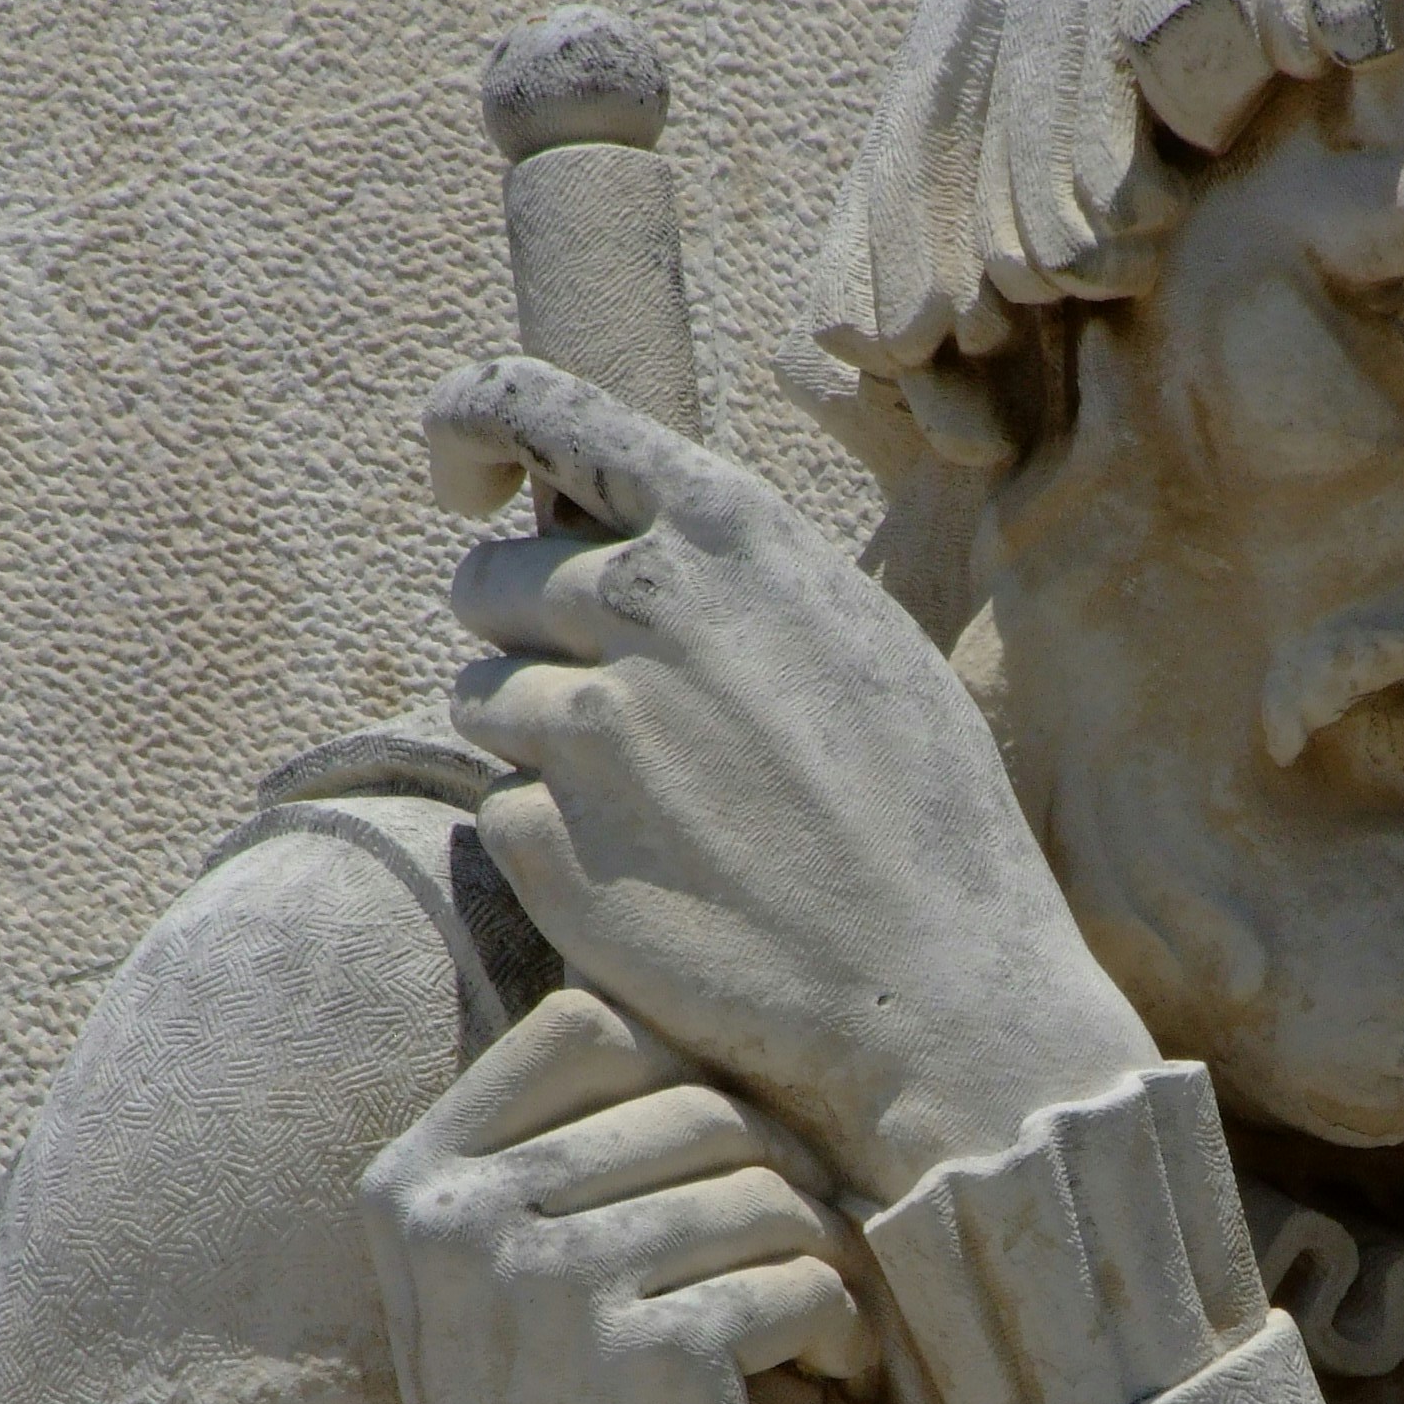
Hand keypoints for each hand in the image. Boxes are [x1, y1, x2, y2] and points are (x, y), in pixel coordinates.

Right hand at [361, 987, 868, 1403]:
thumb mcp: (512, 1289)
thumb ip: (574, 1159)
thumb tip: (716, 1015)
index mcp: (418, 1183)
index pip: (590, 1023)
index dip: (693, 1072)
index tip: (739, 1162)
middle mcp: (468, 1217)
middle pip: (698, 1101)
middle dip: (784, 1175)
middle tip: (817, 1253)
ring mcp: (552, 1281)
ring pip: (765, 1188)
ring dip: (827, 1254)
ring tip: (829, 1321)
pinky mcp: (649, 1355)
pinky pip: (801, 1276)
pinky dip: (844, 1325)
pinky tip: (835, 1373)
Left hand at [422, 356, 1156, 1205]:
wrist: (940, 997)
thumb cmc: (925, 819)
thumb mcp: (853, 636)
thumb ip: (728, 569)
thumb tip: (619, 533)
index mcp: (724, 529)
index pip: (531, 406)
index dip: (472, 428)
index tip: (463, 477)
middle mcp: (638, 606)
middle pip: (488, 583)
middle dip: (525, 636)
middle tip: (621, 717)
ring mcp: (582, 729)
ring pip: (484, 702)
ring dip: (541, 747)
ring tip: (663, 813)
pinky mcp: (541, 845)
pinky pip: (498, 813)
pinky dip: (552, 847)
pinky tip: (655, 887)